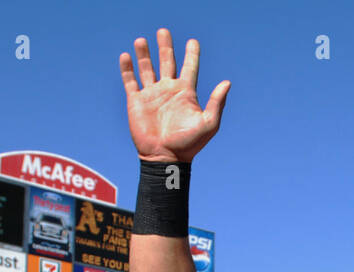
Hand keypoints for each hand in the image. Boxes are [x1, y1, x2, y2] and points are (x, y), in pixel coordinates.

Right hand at [120, 28, 229, 162]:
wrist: (165, 158)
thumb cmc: (189, 144)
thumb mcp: (208, 123)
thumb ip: (216, 103)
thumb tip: (227, 82)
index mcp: (186, 93)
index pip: (189, 68)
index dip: (192, 54)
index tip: (193, 41)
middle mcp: (168, 90)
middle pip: (166, 62)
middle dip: (165, 47)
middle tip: (163, 31)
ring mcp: (152, 95)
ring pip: (147, 68)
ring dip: (144, 54)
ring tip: (142, 40)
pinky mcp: (136, 101)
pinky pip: (130, 81)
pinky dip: (127, 69)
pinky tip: (126, 56)